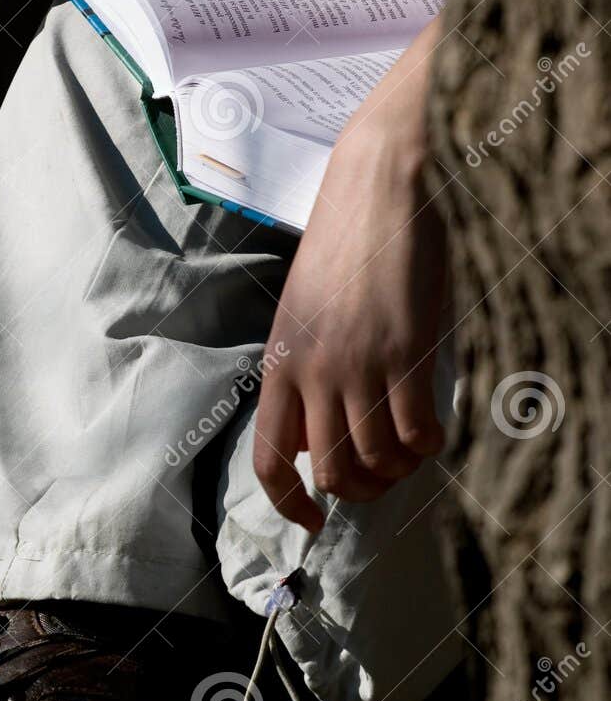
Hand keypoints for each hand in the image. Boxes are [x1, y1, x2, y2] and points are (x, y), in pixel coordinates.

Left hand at [253, 29, 447, 532]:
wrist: (377, 182)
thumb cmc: (346, 240)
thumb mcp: (304, 307)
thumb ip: (306, 365)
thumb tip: (321, 429)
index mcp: (280, 358)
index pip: (267, 455)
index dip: (287, 500)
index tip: (310, 519)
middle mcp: (312, 368)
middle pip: (328, 470)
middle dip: (357, 489)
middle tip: (381, 474)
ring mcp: (358, 362)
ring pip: (374, 458)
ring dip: (397, 469)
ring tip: (411, 450)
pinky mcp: (404, 351)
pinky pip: (415, 433)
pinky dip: (427, 446)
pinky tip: (433, 428)